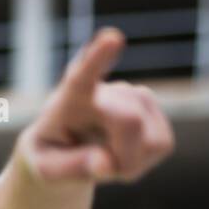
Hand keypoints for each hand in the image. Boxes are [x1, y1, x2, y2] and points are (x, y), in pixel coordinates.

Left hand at [18, 27, 173, 184]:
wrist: (64, 149)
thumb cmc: (51, 154)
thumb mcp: (46, 169)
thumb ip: (71, 168)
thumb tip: (108, 164)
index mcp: (70, 97)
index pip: (84, 76)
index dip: (97, 57)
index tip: (111, 39)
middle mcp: (108, 88)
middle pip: (130, 121)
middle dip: (121, 154)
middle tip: (95, 165)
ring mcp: (137, 96)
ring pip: (149, 138)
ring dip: (128, 160)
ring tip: (103, 154)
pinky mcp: (157, 113)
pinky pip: (162, 144)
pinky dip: (142, 160)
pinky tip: (122, 151)